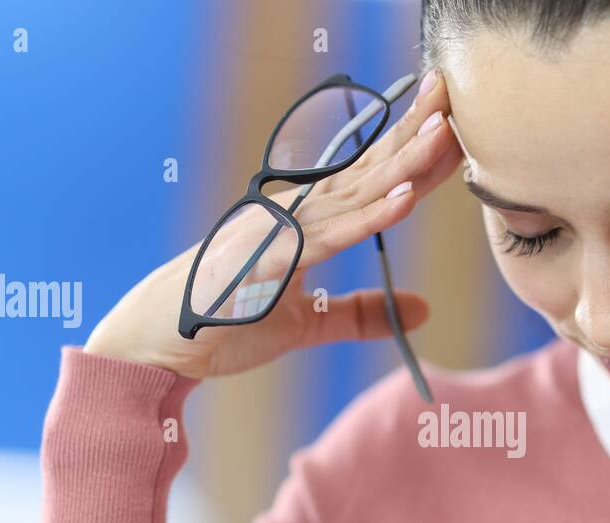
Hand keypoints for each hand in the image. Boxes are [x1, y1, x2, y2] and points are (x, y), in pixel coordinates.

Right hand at [85, 71, 463, 378]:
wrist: (159, 341)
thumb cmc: (226, 321)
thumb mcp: (308, 324)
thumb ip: (362, 313)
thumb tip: (422, 310)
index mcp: (304, 220)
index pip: (366, 181)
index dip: (407, 151)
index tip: (446, 121)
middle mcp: (294, 214)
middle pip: (364, 172)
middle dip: (411, 134)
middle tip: (450, 95)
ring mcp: (281, 233)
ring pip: (355, 196)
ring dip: (402, 166)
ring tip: (443, 135)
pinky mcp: (269, 261)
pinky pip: (329, 238)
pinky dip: (368, 220)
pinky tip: (404, 200)